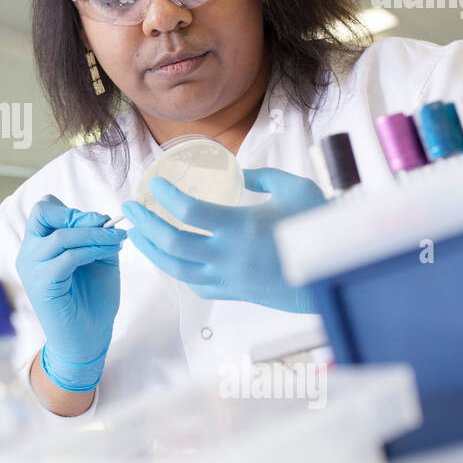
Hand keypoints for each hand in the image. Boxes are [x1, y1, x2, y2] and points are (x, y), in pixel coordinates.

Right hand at [15, 195, 126, 390]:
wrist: (88, 340)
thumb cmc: (93, 302)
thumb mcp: (100, 260)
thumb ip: (98, 237)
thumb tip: (105, 218)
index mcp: (40, 245)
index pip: (45, 209)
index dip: (72, 210)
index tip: (101, 221)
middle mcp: (30, 253)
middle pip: (41, 212)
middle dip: (75, 214)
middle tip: (102, 224)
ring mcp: (32, 268)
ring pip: (60, 235)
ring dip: (94, 233)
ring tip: (117, 239)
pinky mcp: (41, 284)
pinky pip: (66, 257)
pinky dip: (91, 249)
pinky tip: (109, 251)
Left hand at [120, 167, 324, 312]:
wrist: (332, 277)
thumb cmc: (317, 230)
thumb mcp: (295, 189)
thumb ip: (263, 175)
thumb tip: (237, 170)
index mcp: (242, 227)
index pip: (190, 211)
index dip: (166, 196)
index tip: (156, 184)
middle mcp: (229, 255)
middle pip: (172, 242)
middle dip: (144, 223)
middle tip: (130, 206)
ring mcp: (227, 278)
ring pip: (175, 268)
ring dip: (150, 249)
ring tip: (137, 231)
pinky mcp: (232, 292)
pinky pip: (193, 284)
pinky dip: (175, 269)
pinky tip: (168, 256)